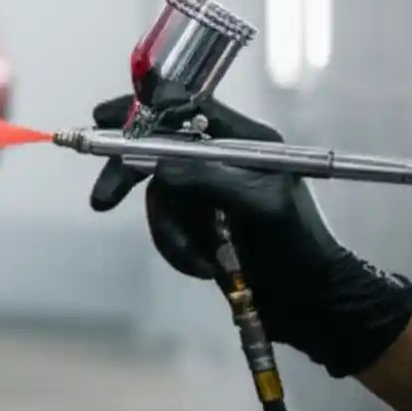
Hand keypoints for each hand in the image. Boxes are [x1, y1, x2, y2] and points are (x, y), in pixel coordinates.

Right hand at [90, 90, 411, 377]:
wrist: (309, 303)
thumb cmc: (296, 250)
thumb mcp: (257, 207)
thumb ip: (207, 178)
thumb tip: (159, 163)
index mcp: (245, 141)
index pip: (186, 107)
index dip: (143, 107)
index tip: (104, 116)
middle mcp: (222, 158)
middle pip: (158, 149)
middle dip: (132, 177)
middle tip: (102, 199)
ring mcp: (209, 190)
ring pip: (159, 195)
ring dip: (171, 232)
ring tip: (199, 260)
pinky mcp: (200, 220)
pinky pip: (167, 224)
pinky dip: (177, 248)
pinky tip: (203, 266)